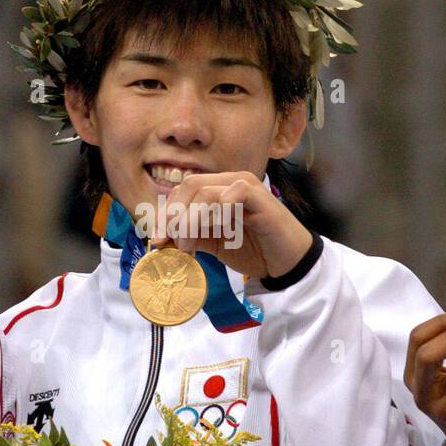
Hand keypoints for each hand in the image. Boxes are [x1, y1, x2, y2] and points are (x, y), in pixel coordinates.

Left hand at [155, 172, 311, 280]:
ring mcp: (246, 187)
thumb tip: (161, 239)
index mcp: (217, 189)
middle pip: (189, 185)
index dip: (165, 213)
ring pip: (205, 191)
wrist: (287, 263)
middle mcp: (229, 182)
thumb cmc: (254, 250)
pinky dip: (220, 210)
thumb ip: (191, 237)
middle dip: (174, 215)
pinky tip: (216, 230)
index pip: (182, 190)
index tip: (158, 239)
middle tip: (171, 242)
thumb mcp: (214, 244)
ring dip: (191, 219)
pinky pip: (236, 192)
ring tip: (189, 244)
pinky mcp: (261, 197)